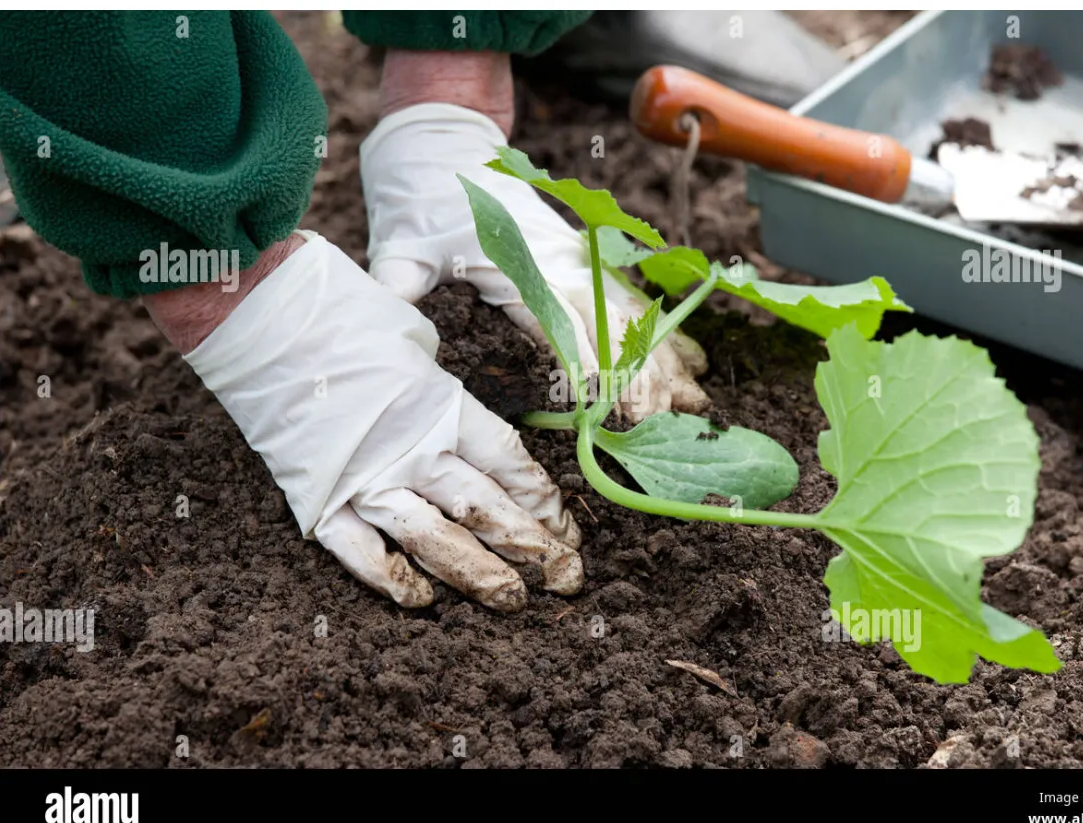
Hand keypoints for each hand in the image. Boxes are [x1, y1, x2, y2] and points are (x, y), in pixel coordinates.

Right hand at [177, 231, 582, 611]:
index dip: (544, 503)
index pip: (510, 465)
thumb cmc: (343, 312)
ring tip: (513, 601)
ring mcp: (365, 479)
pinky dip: (392, 581)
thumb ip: (442, 394)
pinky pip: (361, 553)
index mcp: (444, 407)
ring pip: (435, 541)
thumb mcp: (417, 343)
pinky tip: (422, 601)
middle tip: (567, 578)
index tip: (568, 530)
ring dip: (478, 576)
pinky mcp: (319, 498)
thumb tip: (459, 426)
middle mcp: (413, 450)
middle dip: (532, 550)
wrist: (260, 312)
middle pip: (486, 509)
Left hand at [359, 102, 709, 420]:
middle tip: (656, 419)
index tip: (604, 401)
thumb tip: (389, 303)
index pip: (561, 320)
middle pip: (612, 324)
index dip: (585, 362)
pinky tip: (691, 365)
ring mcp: (579, 259)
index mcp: (519, 261)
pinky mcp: (585, 262)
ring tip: (692, 403)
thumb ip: (399, 277)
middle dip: (639, 373)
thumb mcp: (401, 241)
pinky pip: (633, 304)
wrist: (446, 143)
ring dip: (664, 360)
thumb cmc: (423, 194)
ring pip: (634, 316)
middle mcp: (562, 261)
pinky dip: (664, 336)